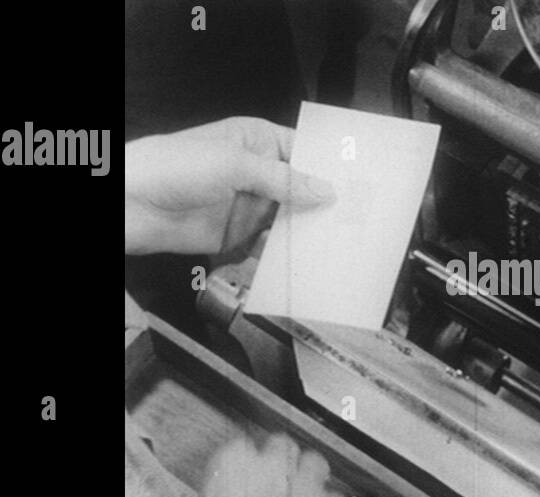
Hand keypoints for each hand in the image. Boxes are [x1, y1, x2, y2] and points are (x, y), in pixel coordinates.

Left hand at [125, 117, 335, 255]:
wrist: (129, 205)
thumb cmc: (173, 167)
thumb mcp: (234, 165)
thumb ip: (283, 180)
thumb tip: (325, 190)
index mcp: (258, 141)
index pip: (305, 152)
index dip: (329, 168)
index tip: (357, 185)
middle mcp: (258, 173)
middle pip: (302, 190)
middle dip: (323, 205)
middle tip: (354, 220)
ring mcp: (249, 206)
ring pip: (290, 220)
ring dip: (306, 232)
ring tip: (334, 244)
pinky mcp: (239, 237)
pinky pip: (270, 246)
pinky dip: (284, 254)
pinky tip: (302, 261)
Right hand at [199, 434, 350, 496]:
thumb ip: (217, 493)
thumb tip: (220, 491)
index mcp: (234, 463)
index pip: (240, 445)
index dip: (243, 461)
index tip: (244, 472)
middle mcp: (274, 464)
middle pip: (280, 444)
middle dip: (277, 461)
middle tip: (273, 482)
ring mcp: (309, 482)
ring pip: (313, 462)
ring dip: (306, 476)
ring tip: (299, 496)